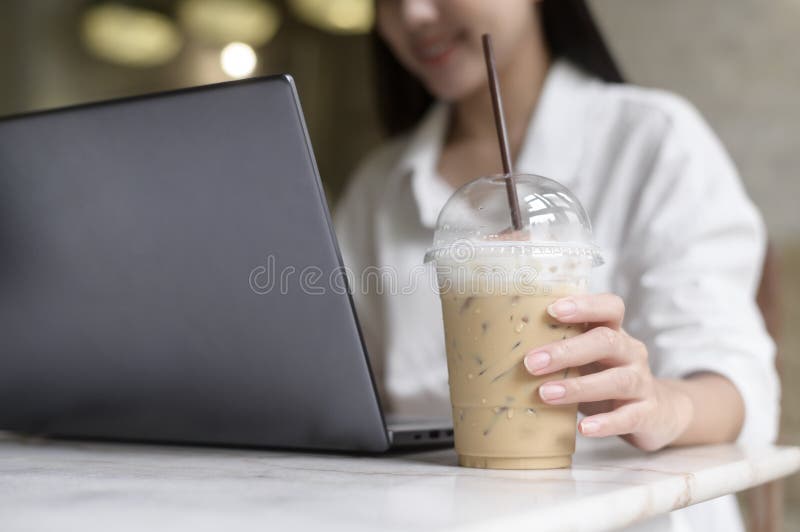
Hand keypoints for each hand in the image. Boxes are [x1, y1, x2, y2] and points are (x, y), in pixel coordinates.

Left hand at [523, 293, 693, 450]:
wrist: (657, 413)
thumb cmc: (607, 378)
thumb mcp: (587, 359)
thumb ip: (559, 349)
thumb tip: (501, 349)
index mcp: (615, 333)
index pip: (610, 308)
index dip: (584, 305)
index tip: (552, 310)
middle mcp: (631, 353)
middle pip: (607, 341)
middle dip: (567, 350)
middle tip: (531, 362)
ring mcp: (642, 383)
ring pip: (617, 379)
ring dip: (579, 387)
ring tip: (546, 394)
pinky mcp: (647, 414)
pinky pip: (629, 417)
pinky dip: (606, 423)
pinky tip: (584, 429)